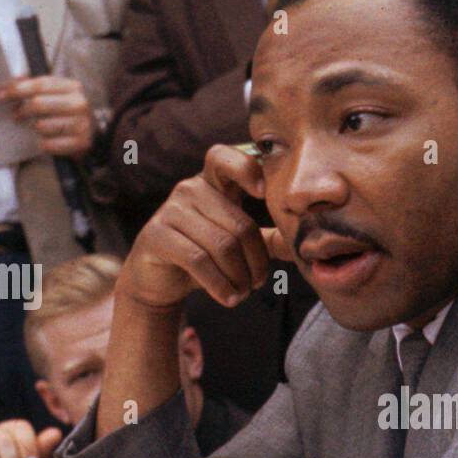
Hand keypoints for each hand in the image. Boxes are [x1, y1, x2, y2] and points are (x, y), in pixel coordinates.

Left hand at [0, 76, 94, 159]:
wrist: (91, 133)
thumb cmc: (66, 111)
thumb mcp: (54, 93)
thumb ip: (32, 84)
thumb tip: (8, 85)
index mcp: (72, 87)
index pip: (40, 84)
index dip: (18, 89)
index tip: (1, 95)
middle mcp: (80, 103)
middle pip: (39, 104)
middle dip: (22, 110)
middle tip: (15, 115)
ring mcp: (82, 124)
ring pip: (42, 126)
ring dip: (34, 128)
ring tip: (34, 127)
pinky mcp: (81, 143)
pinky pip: (49, 144)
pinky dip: (43, 144)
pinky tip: (44, 140)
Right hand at [117, 144, 289, 310]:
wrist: (158, 279)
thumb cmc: (203, 256)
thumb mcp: (236, 244)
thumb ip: (265, 239)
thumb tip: (300, 244)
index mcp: (213, 183)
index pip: (225, 158)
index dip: (246, 169)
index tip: (262, 193)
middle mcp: (190, 190)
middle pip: (240, 225)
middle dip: (256, 263)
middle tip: (258, 283)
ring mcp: (171, 210)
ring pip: (222, 246)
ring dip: (240, 278)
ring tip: (243, 292)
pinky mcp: (157, 236)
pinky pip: (199, 261)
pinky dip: (220, 285)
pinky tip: (230, 299)